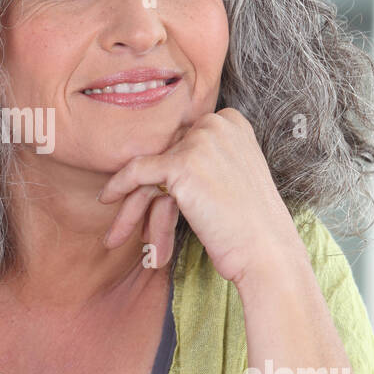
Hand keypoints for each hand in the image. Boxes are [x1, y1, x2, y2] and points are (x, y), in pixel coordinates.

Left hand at [96, 108, 301, 286]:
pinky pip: (136, 172)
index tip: (158, 195)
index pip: (183, 141)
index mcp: (232, 121)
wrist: (266, 252)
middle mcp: (216, 123)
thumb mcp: (231, 176)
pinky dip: (118, 186)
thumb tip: (160, 163)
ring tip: (117, 232)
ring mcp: (199, 142)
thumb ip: (202, 160)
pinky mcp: (181, 164)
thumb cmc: (250, 225)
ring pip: (149, 168)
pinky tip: (107, 199)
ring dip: (132, 203)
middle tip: (128, 214)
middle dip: (146, 189)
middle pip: (165, 155)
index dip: (166, 170)